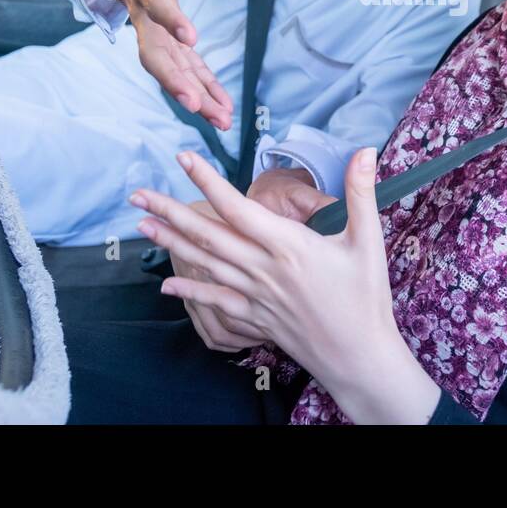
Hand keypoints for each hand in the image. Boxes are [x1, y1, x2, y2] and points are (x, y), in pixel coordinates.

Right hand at [88, 0, 232, 129]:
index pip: (157, 4)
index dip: (171, 18)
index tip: (192, 34)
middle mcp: (146, 20)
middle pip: (157, 53)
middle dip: (176, 79)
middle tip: (195, 103)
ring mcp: (158, 37)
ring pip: (175, 72)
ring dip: (197, 96)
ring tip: (222, 121)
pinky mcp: (173, 47)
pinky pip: (189, 74)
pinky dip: (207, 93)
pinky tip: (226, 114)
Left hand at [131, 149, 441, 422]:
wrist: (358, 356)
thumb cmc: (365, 297)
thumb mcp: (368, 240)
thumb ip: (361, 193)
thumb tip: (365, 151)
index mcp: (288, 246)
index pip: (237, 207)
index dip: (207, 181)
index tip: (184, 158)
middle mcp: (264, 269)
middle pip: (208, 235)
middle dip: (171, 212)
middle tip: (138, 195)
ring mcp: (256, 296)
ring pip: (206, 265)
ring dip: (172, 244)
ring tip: (142, 226)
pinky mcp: (255, 318)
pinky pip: (215, 302)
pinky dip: (190, 292)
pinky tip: (167, 285)